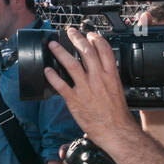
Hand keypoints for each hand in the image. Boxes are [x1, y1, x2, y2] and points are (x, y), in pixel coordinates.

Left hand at [42, 27, 136, 148]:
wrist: (117, 131)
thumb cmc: (117, 114)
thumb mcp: (116, 89)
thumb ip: (107, 77)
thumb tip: (98, 69)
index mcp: (111, 75)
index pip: (104, 49)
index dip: (96, 38)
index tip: (89, 33)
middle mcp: (98, 79)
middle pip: (86, 52)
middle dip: (77, 38)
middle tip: (70, 31)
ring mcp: (86, 89)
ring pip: (71, 64)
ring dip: (60, 52)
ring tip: (53, 45)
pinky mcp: (75, 100)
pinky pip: (61, 85)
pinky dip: (52, 76)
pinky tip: (47, 71)